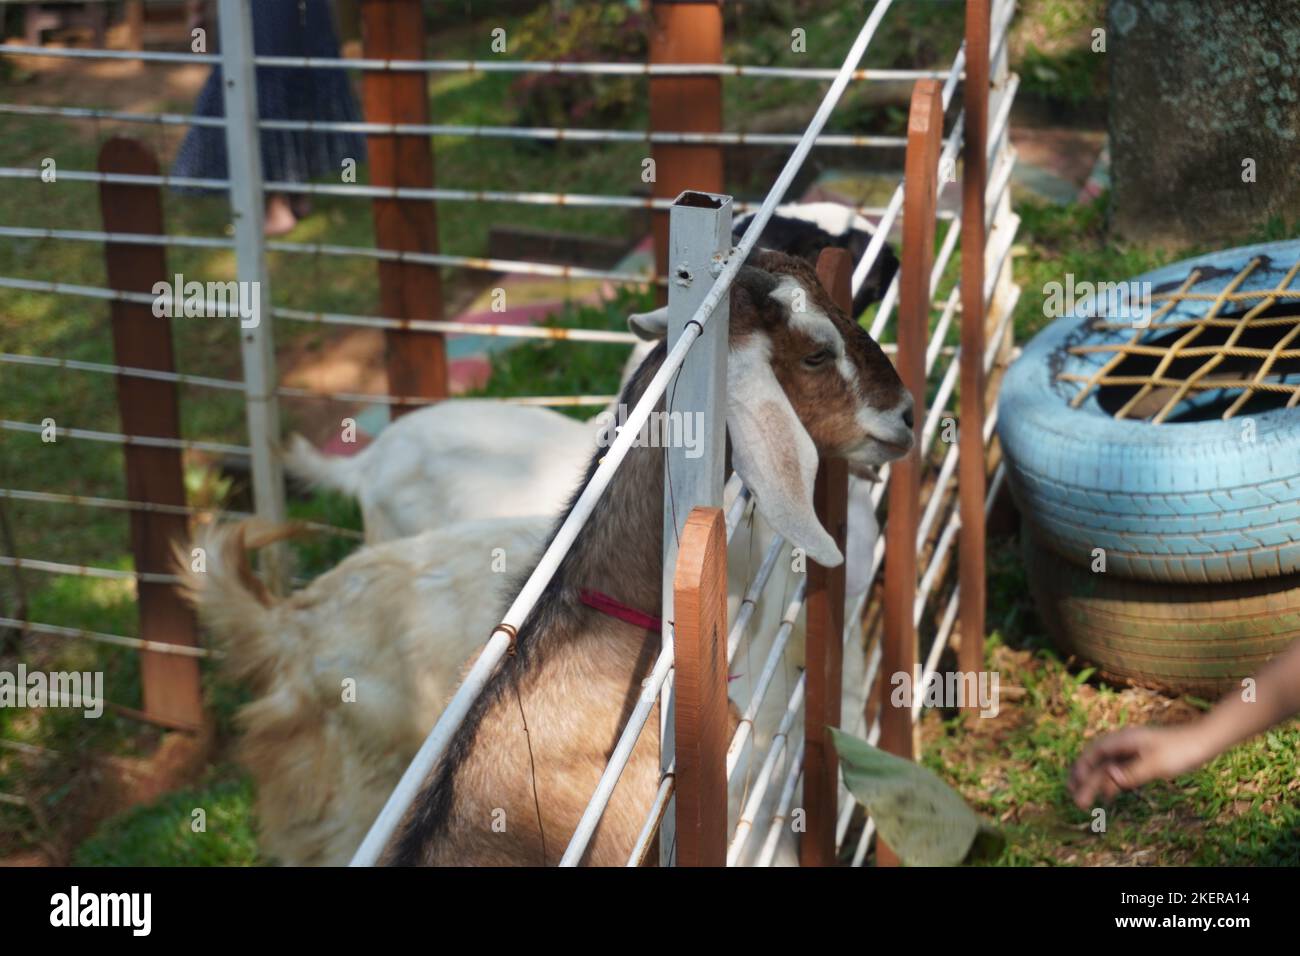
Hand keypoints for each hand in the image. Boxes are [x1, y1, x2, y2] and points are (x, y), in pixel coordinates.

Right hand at [1068, 725, 1207, 808]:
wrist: (1202, 741)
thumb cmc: (1181, 750)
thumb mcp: (1157, 763)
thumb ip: (1132, 772)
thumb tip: (1108, 780)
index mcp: (1124, 740)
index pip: (1095, 753)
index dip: (1081, 768)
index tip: (1073, 784)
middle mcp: (1124, 744)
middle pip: (1096, 760)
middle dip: (1082, 777)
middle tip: (1072, 795)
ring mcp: (1132, 751)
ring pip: (1106, 767)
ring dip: (1094, 783)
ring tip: (1083, 799)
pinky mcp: (1141, 759)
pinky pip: (1118, 770)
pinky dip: (1109, 783)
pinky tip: (1108, 794)